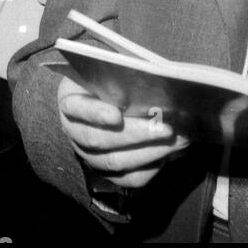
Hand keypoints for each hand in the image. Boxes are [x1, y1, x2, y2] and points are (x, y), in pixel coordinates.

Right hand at [57, 75, 188, 190]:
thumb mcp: (110, 69)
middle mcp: (74, 132)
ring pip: (115, 162)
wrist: (111, 95)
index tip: (117, 115)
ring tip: (178, 140)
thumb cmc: (112, 77)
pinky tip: (168, 154)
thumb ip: (121, 75)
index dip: (96, 114)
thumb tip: (148, 82)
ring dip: (150, 152)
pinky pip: (128, 179)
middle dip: (136, 134)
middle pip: (99, 140)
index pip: (76, 109)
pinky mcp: (109, 172)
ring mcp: (90, 155)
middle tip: (166, 128)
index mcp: (70, 101)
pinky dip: (150, 168)